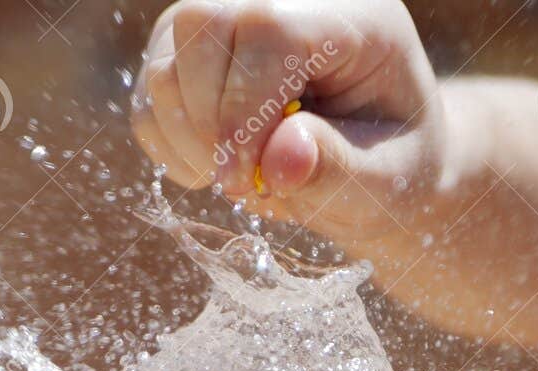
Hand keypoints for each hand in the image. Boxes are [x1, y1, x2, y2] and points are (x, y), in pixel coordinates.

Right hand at [131, 0, 459, 236]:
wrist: (376, 162)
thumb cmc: (389, 166)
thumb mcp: (387, 180)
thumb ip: (341, 170)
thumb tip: (278, 162)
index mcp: (348, 12)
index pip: (267, 28)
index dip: (243, 108)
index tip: (244, 182)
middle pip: (202, 25)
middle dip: (211, 124)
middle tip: (243, 186)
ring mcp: (225, 21)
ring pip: (165, 67)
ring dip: (191, 145)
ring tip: (240, 181)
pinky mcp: (186, 57)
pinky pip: (148, 102)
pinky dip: (172, 151)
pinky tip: (216, 170)